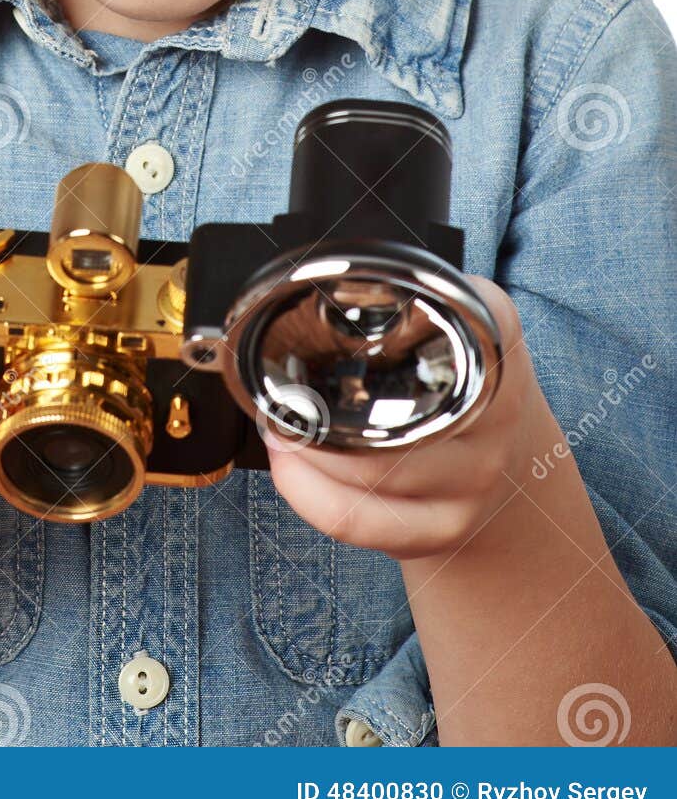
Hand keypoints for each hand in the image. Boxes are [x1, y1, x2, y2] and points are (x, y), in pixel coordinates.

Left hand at [263, 275, 545, 558]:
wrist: (519, 477)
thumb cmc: (459, 390)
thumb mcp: (459, 333)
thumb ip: (415, 296)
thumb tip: (321, 268)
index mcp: (497, 342)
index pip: (474, 313)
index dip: (419, 307)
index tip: (359, 311)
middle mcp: (493, 411)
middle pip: (396, 410)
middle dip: (320, 404)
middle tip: (281, 389)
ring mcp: (474, 477)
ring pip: (369, 473)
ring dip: (304, 451)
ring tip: (279, 426)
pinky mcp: (444, 529)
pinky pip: (358, 521)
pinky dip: (307, 494)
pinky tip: (290, 468)